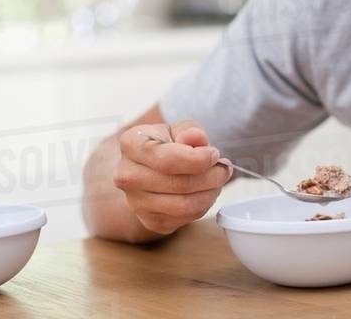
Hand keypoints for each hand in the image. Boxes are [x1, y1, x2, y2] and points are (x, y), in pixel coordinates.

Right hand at [113, 119, 230, 235]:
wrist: (153, 167)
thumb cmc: (168, 144)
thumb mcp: (179, 129)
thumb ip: (190, 130)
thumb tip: (195, 138)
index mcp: (131, 145)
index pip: (166, 159)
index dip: (197, 159)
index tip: (214, 154)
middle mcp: (126, 176)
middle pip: (179, 184)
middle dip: (211, 176)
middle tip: (224, 169)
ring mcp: (136, 202)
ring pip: (185, 205)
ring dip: (210, 192)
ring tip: (217, 180)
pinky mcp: (151, 221)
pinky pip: (186, 218)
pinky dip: (203, 205)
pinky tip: (205, 191)